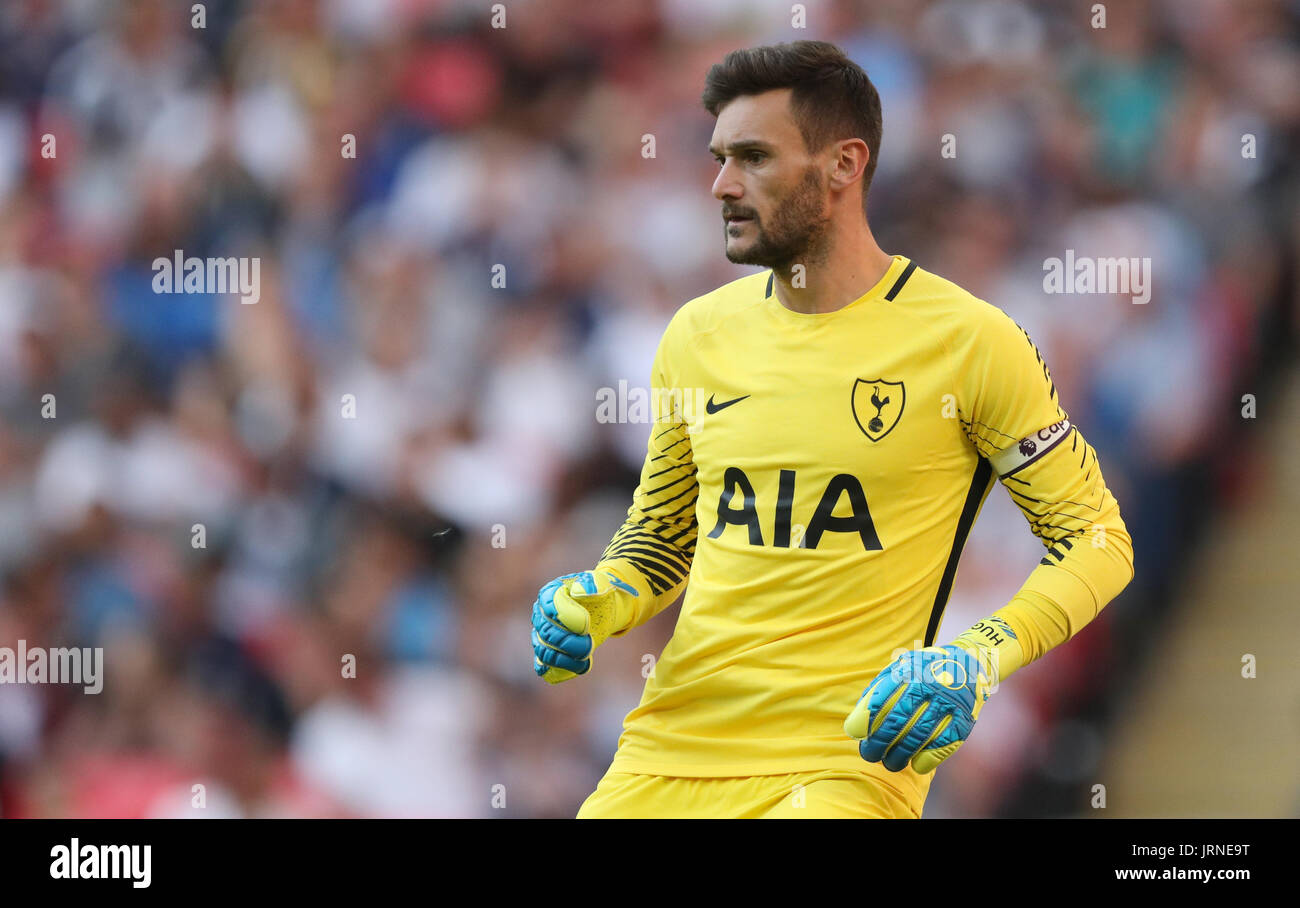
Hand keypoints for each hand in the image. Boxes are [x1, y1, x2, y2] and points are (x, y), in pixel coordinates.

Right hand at [531, 570, 638, 683]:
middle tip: (590, 644)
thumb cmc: (598, 593)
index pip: (551, 610)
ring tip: (586, 659)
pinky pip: (543, 666)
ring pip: (543, 653)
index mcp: (549, 595)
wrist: (600, 608)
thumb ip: (592, 584)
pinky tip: (579, 667)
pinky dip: (558, 671)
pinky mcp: (547, 652)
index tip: (587, 624)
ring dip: (565, 660)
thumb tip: (578, 592)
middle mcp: (540, 616)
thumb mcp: (600, 583)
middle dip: (570, 643)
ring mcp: (541, 635)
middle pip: (546, 634)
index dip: (568, 619)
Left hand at [843, 643, 992, 773]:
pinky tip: (916, 765)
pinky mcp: (963, 717)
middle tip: (869, 755)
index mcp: (906, 671)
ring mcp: (946, 701)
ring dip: (900, 755)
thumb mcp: (900, 668)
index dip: (864, 721)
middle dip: (879, 743)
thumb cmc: (922, 671)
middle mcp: (926, 685)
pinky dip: (928, 758)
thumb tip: (859, 721)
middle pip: (897, 721)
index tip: (856, 734)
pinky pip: (944, 742)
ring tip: (890, 764)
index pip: (879, 700)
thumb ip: (879, 689)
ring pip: (918, 735)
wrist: (966, 663)